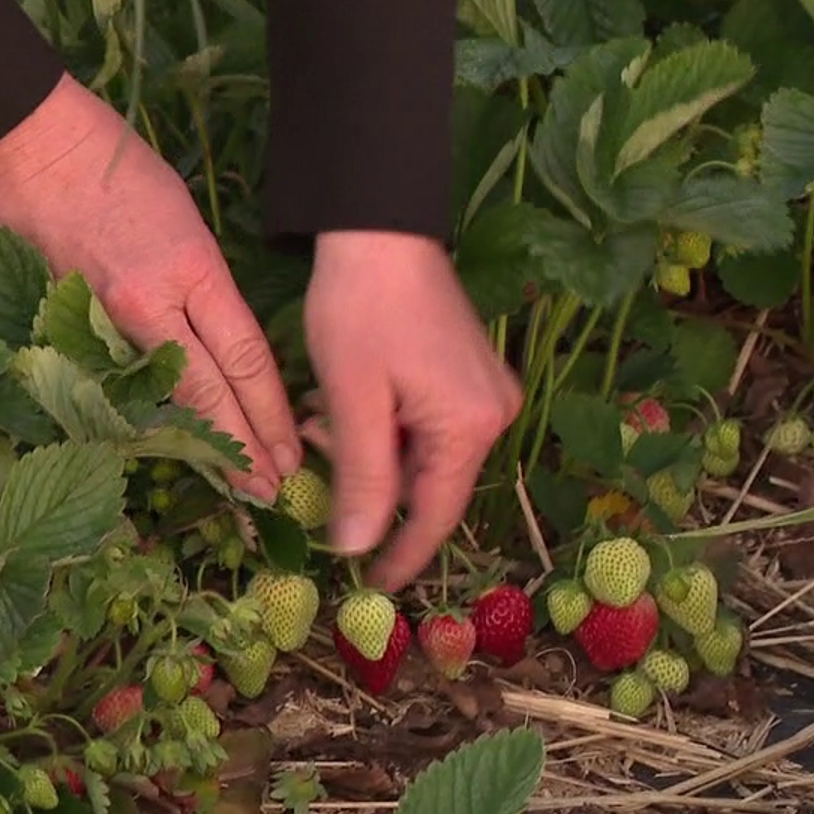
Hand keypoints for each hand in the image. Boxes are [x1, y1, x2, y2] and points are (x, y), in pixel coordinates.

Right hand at [0, 74, 300, 500]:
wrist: (29, 155)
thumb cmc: (116, 169)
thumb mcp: (185, 219)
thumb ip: (207, 282)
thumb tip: (223, 334)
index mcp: (191, 269)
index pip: (243, 356)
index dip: (269, 410)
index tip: (291, 449)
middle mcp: (151, 305)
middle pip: (209, 392)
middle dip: (245, 446)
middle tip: (273, 490)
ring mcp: (108, 322)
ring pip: (168, 396)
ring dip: (206, 441)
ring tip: (238, 483)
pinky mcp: (75, 328)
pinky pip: (127, 380)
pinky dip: (158, 415)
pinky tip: (180, 444)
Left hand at [303, 231, 521, 589]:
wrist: (379, 225)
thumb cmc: (361, 309)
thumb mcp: (353, 400)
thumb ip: (360, 479)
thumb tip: (355, 548)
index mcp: (470, 428)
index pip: (435, 516)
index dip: (400, 556)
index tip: (369, 588)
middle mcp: (493, 414)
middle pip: (430, 485)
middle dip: (371, 488)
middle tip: (319, 466)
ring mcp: (487, 392)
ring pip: (423, 455)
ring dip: (371, 452)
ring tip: (326, 420)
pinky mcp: (471, 374)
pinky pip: (427, 425)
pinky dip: (385, 427)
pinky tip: (348, 404)